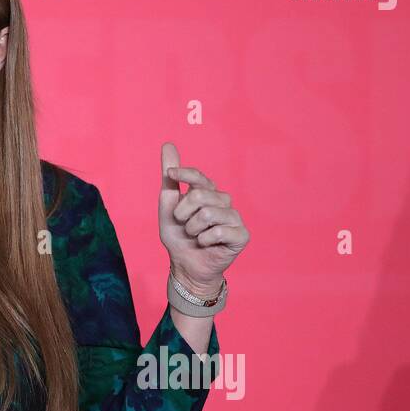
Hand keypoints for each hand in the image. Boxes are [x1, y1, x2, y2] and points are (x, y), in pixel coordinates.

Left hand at [157, 142, 249, 296]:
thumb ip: (170, 178)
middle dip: (182, 214)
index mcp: (207, 192)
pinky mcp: (241, 234)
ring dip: (192, 229)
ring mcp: (234, 217)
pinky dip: (205, 241)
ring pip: (207, 214)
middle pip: (199, 196)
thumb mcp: (168, 206)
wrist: (185, 265)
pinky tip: (207, 245)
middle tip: (184, 226)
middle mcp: (223, 201)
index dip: (184, 173)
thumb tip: (168, 144)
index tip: (171, 175)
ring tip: (195, 236)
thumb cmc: (178, 236)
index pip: (199, 176)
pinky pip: (218, 231)